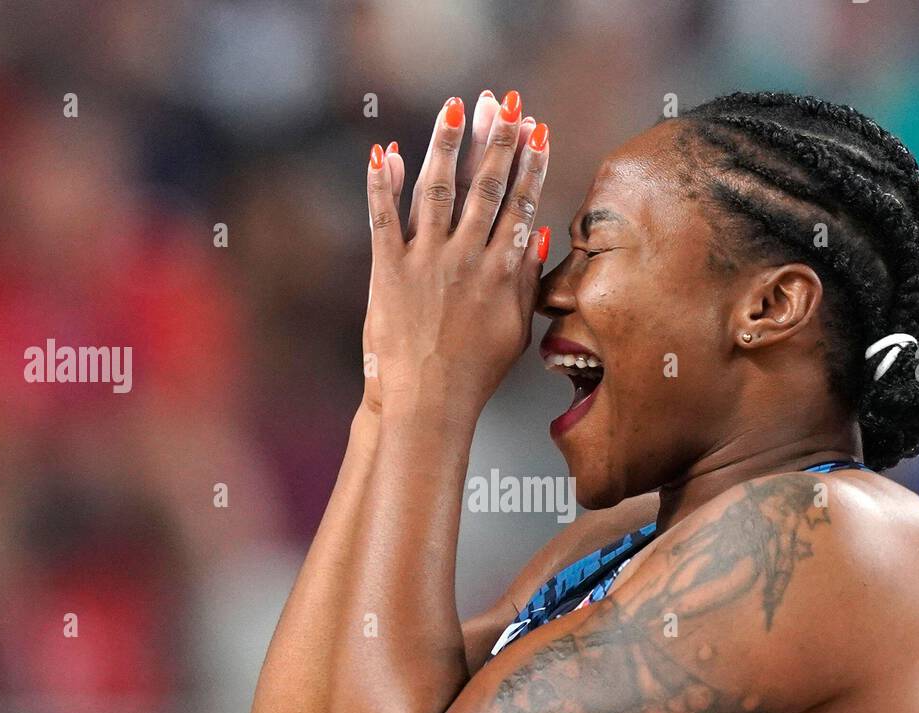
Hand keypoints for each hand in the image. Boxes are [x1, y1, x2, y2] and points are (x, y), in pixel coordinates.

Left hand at [362, 91, 550, 420]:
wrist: (428, 403)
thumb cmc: (475, 373)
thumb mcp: (515, 331)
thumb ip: (527, 282)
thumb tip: (536, 235)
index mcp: (501, 273)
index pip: (519, 204)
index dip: (529, 164)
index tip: (536, 129)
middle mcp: (466, 259)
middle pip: (484, 187)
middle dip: (496, 139)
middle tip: (502, 102)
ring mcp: (426, 261)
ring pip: (437, 189)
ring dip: (447, 144)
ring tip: (455, 108)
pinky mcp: (388, 270)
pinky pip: (383, 217)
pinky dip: (381, 183)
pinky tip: (383, 151)